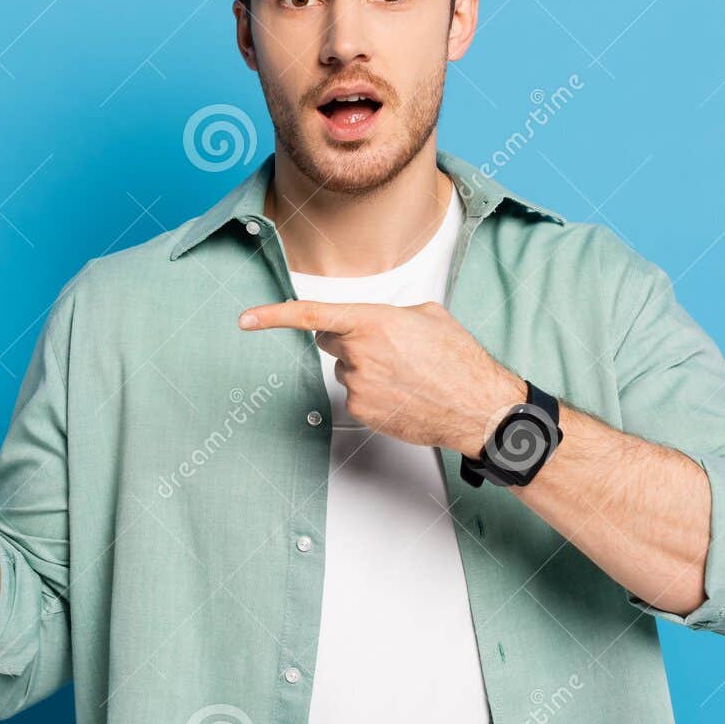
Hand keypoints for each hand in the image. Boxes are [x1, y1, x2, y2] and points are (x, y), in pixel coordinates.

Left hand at [237, 299, 526, 455]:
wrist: (478, 407)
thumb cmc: (460, 362)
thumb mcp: (429, 316)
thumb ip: (390, 312)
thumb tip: (374, 321)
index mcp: (373, 322)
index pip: (311, 315)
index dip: (273, 316)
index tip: (246, 319)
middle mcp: (360, 353)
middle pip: (330, 341)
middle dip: (350, 340)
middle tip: (389, 349)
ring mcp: (359, 385)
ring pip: (346, 370)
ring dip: (367, 369)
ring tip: (407, 375)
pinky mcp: (362, 411)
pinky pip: (355, 394)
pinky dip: (374, 393)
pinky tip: (403, 393)